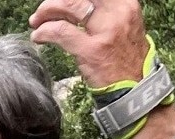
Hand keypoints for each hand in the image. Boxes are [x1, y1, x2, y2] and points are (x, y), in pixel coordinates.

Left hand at [28, 0, 148, 93]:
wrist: (138, 93)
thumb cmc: (128, 63)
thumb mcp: (126, 27)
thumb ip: (107, 14)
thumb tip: (80, 7)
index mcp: (125, 4)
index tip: (61, 2)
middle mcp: (117, 12)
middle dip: (56, 1)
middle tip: (42, 11)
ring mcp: (105, 31)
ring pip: (68, 6)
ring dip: (46, 12)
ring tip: (36, 22)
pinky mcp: (92, 51)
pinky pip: (61, 32)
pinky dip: (45, 32)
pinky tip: (38, 37)